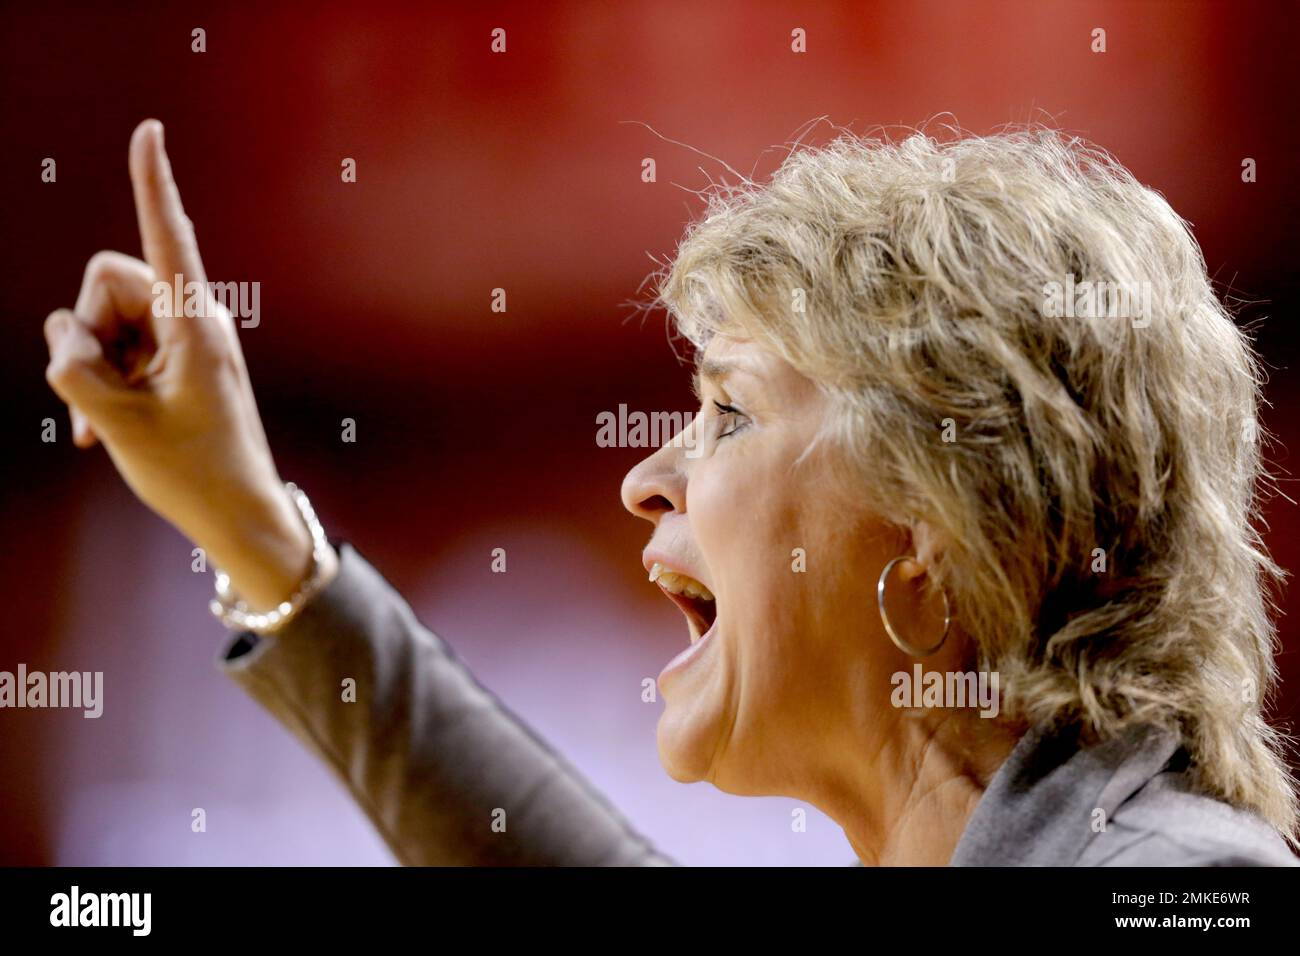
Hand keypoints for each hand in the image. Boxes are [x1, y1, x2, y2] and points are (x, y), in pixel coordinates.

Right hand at [43, 119, 326, 609]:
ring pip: (106, 319)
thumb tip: (65, 332)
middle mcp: (193, 320)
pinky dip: (103, 383)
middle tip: (102, 398)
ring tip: (108, 424)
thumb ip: (74, 367)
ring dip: (91, 367)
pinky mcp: (174, 363)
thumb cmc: (191, 472)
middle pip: (108, 282)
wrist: (237, 515)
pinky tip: (102, 432)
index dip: (152, 184)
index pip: (167, 238)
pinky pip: (119, 349)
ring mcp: (184, 341)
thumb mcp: (117, 422)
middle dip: (86, 332)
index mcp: (194, 323)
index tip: (150, 130)